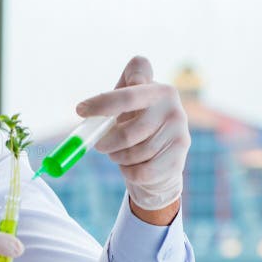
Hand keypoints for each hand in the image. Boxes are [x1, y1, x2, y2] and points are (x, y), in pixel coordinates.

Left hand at [76, 56, 189, 211]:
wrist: (161, 158)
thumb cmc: (135, 125)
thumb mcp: (125, 106)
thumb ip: (110, 101)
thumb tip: (84, 111)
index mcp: (158, 89)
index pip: (127, 95)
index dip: (102, 103)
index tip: (81, 111)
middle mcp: (173, 107)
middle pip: (126, 132)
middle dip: (106, 143)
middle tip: (99, 144)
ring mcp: (180, 132)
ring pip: (134, 153)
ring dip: (118, 157)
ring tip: (118, 153)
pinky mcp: (179, 158)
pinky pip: (141, 172)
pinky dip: (129, 172)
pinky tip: (132, 166)